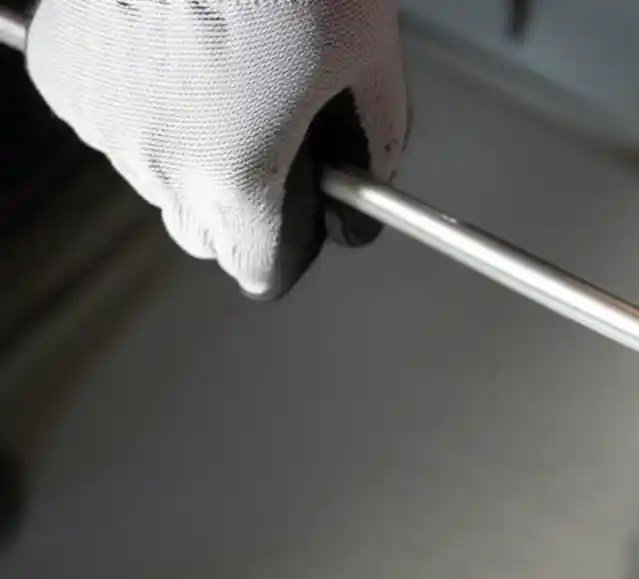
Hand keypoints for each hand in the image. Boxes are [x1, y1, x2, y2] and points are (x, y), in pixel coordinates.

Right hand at [26, 0, 408, 297]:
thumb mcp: (372, 64)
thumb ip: (372, 145)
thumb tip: (365, 185)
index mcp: (235, 172)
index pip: (252, 264)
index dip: (281, 251)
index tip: (289, 235)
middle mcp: (156, 158)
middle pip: (197, 227)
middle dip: (236, 204)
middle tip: (268, 144)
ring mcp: (100, 115)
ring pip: (153, 174)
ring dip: (186, 149)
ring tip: (223, 77)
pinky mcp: (63, 70)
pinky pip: (111, 118)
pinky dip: (140, 100)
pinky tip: (175, 52)